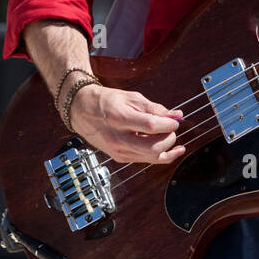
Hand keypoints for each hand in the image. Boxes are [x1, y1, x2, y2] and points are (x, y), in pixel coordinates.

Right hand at [68, 84, 185, 164]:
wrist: (81, 111)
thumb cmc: (105, 101)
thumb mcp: (131, 98)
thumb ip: (155, 108)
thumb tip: (177, 116)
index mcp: (120, 118)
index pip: (152, 126)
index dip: (168, 124)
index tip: (174, 120)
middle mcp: (118, 138)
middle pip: (153, 147)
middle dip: (169, 138)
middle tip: (171, 128)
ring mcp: (118, 151)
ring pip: (152, 157)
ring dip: (167, 147)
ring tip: (169, 135)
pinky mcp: (120, 157)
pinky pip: (146, 160)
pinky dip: (161, 155)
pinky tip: (173, 150)